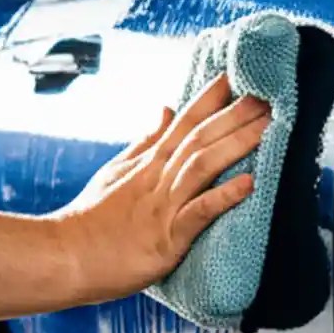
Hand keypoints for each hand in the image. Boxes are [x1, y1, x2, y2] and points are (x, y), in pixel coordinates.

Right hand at [50, 74, 269, 302]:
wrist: (62, 258)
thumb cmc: (89, 220)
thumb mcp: (115, 172)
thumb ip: (145, 142)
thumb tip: (166, 108)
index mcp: (148, 163)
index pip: (184, 120)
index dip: (212, 97)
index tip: (239, 74)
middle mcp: (157, 178)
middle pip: (200, 137)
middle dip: (236, 114)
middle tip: (270, 93)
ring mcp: (162, 206)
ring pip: (203, 165)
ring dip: (237, 144)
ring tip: (268, 127)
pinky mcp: (166, 239)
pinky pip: (198, 213)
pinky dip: (223, 196)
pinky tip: (249, 184)